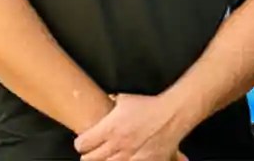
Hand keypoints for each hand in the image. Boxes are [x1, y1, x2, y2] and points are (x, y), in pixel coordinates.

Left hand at [74, 94, 189, 160]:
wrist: (172, 115)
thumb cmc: (149, 105)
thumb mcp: (125, 99)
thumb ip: (111, 103)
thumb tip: (104, 102)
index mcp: (110, 128)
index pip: (82, 144)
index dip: (81, 142)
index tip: (85, 141)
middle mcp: (117, 145)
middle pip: (89, 159)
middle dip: (89, 154)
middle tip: (93, 150)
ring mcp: (130, 157)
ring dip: (105, 160)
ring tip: (109, 155)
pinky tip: (125, 157)